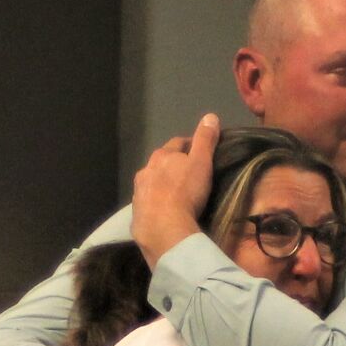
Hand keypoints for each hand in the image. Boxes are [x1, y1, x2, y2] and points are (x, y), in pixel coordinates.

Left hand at [132, 114, 219, 267]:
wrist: (163, 229)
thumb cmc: (186, 192)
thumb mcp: (201, 162)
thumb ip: (205, 140)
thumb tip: (210, 116)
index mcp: (162, 155)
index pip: (178, 143)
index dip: (191, 146)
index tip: (201, 153)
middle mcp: (145, 170)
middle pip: (162, 162)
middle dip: (174, 164)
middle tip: (190, 174)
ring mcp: (138, 192)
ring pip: (153, 182)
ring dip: (163, 184)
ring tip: (177, 194)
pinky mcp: (136, 212)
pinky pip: (148, 202)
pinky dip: (157, 202)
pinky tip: (165, 210)